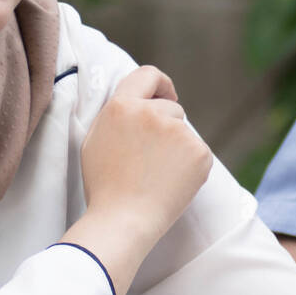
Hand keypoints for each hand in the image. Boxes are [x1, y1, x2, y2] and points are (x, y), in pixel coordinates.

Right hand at [79, 65, 212, 248]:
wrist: (123, 220)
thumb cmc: (105, 185)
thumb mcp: (96, 138)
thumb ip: (118, 112)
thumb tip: (139, 99)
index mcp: (122, 105)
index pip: (148, 74)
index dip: (161, 84)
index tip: (167, 95)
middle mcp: (152, 112)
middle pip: (170, 107)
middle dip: (165, 126)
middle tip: (149, 158)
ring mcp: (178, 131)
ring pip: (183, 131)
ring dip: (176, 146)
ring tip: (156, 174)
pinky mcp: (199, 152)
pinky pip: (197, 151)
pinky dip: (189, 164)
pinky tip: (171, 182)